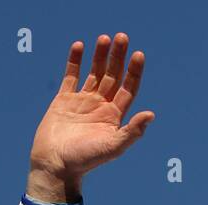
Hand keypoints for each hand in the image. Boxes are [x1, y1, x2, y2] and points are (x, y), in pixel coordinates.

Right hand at [26, 33, 153, 202]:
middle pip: (113, 76)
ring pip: (94, 73)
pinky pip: (71, 76)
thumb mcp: (113, 147)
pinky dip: (75, 61)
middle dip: (118, 57)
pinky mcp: (64, 99)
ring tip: (104, 38)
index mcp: (115, 116)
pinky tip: (79, 46)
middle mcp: (101, 106)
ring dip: (100, 56)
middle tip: (122, 37)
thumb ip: (132, 131)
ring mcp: (82, 101)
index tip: (138, 54)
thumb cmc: (86, 160)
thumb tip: (151, 114)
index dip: (134, 71)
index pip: (129, 88)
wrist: (56, 165)